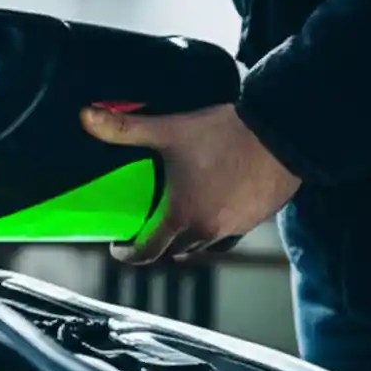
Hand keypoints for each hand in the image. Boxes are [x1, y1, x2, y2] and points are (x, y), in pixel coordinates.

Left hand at [80, 103, 301, 263]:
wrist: (284, 131)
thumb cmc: (225, 134)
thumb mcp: (169, 130)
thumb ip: (124, 128)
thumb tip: (85, 116)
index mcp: (183, 217)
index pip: (148, 252)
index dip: (128, 253)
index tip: (119, 247)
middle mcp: (209, 231)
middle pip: (175, 251)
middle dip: (157, 245)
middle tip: (146, 228)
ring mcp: (236, 227)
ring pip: (204, 245)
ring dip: (187, 239)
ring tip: (177, 220)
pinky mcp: (258, 217)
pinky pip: (230, 234)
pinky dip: (216, 230)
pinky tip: (214, 211)